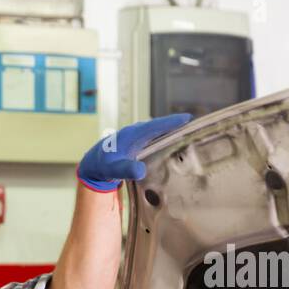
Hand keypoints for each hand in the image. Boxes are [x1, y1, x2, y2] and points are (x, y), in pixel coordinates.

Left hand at [77, 113, 192, 192]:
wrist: (93, 165)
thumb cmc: (102, 166)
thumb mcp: (113, 170)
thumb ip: (125, 169)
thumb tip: (140, 170)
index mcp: (132, 135)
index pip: (155, 125)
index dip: (171, 122)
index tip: (187, 118)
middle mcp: (136, 132)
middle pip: (160, 125)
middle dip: (176, 124)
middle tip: (195, 125)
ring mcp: (137, 136)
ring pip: (157, 130)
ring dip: (171, 130)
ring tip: (188, 132)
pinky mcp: (138, 142)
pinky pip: (154, 136)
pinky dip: (164, 136)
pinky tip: (173, 142)